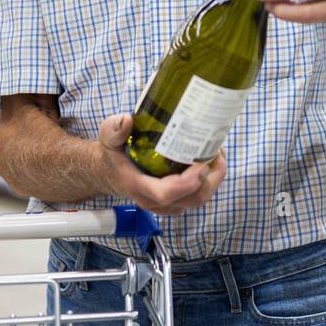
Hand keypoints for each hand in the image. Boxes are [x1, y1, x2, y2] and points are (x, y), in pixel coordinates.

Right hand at [96, 114, 225, 215]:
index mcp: (138, 185)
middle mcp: (153, 200)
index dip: (188, 182)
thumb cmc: (112, 154)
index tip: (202, 162)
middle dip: (211, 179)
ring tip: (217, 154)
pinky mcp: (172, 203)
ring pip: (197, 200)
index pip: (166, 193)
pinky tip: (209, 162)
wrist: (108, 172)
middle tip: (217, 152)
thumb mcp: (108, 137)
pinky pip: (195, 197)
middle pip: (191, 199)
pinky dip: (207, 182)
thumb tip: (126, 121)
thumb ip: (113, 129)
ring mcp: (164, 204)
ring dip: (212, 180)